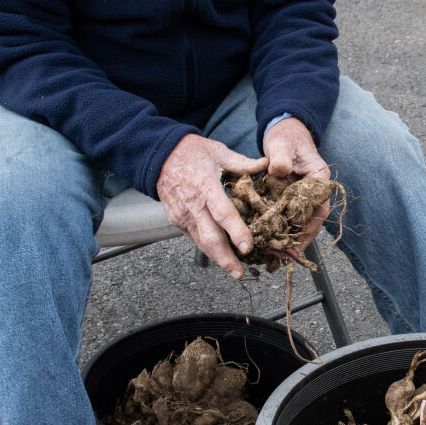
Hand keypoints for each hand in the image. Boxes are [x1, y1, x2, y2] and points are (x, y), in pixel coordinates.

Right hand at [157, 133, 266, 279]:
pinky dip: (207, 248)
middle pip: (209, 238)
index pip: (222, 213)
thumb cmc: (189, 152)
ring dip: (217, 258)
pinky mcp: (176, 220)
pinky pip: (194, 238)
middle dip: (225, 259)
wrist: (158, 156)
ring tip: (234, 269)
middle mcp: (193, 205)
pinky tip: (220, 254)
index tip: (247, 247)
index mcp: (205, 186)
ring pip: (200, 243)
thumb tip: (267, 165)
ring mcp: (182, 215)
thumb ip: (243, 163)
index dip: (236, 231)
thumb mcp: (218, 152)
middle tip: (239, 273)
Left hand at [261, 117, 330, 257]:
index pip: (319, 208)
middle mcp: (314, 192)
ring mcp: (304, 197)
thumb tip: (279, 170)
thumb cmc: (286, 138)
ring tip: (278, 254)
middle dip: (299, 239)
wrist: (284, 134)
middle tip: (286, 254)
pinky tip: (271, 241)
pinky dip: (282, 230)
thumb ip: (281, 157)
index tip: (297, 240)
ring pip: (301, 222)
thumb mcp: (282, 145)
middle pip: (311, 221)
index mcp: (319, 180)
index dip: (310, 227)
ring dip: (291, 238)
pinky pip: (290, 218)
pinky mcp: (292, 200)